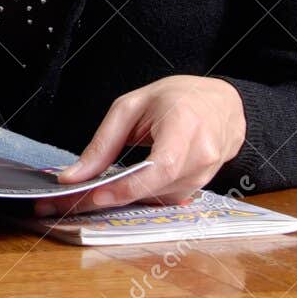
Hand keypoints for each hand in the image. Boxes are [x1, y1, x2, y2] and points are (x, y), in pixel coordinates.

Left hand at [32, 75, 246, 216]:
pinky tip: (128, 188)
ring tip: (98, 193)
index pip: (161, 166)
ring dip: (131, 198)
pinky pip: (170, 197)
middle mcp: (203, 151)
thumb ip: (104, 142)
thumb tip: (75, 176)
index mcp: (185, 124)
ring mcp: (209, 171)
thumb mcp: (131, 107)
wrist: (221, 104)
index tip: (99, 195)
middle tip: (82, 199)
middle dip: (119, 196)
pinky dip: (146, 194)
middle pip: (159, 187)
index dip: (130, 186)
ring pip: (162, 197)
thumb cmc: (177, 98)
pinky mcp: (204, 184)